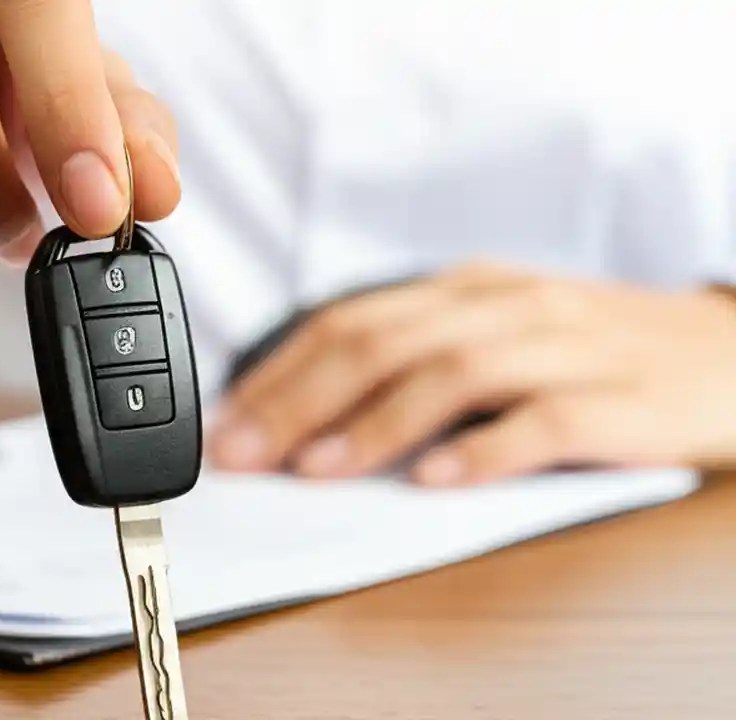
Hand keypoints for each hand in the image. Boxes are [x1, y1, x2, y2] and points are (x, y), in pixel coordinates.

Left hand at [208, 262, 735, 484]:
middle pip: (383, 343)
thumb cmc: (595, 351)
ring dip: (374, 425)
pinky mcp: (623, 399)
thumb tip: (304, 416)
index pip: (350, 321)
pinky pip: (545, 422)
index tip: (226, 424)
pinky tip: (433, 481)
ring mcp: (568, 347)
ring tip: (316, 470)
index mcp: (467, 289)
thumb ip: (415, 359)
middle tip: (244, 455)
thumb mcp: (499, 332)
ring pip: (453, 374)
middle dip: (300, 401)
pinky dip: (483, 451)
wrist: (732, 354)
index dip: (279, 373)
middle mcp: (508, 306)